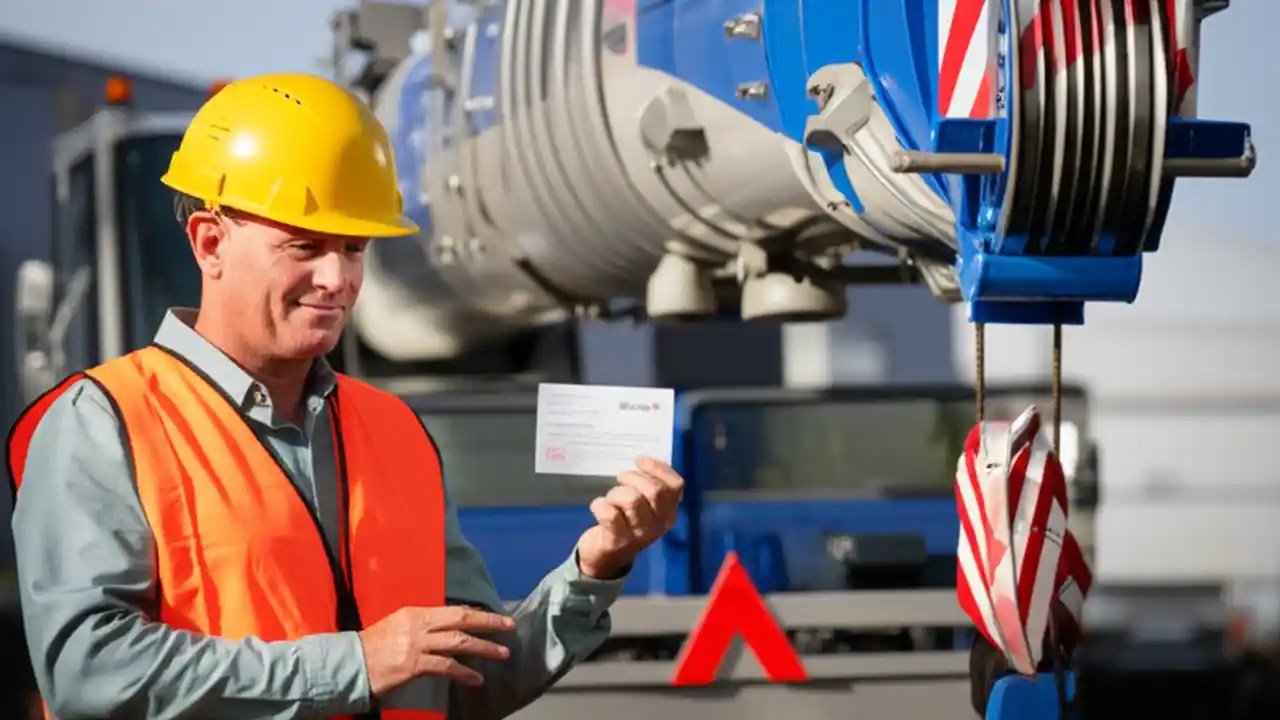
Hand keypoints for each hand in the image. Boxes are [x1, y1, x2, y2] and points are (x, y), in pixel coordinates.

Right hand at [358, 605, 515, 695]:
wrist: (350, 663)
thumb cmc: (373, 647)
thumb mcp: (399, 626)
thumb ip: (423, 626)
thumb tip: (448, 628)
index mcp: (415, 612)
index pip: (453, 610)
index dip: (476, 614)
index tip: (493, 618)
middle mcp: (418, 624)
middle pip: (461, 619)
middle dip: (489, 622)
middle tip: (509, 626)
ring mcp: (416, 644)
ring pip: (459, 642)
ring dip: (484, 648)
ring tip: (502, 653)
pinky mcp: (413, 665)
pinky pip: (446, 667)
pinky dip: (464, 673)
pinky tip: (476, 679)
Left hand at [576, 455, 684, 578]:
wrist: (606, 559)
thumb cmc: (626, 523)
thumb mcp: (645, 508)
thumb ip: (649, 487)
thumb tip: (643, 461)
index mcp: (669, 513)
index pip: (675, 486)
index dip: (658, 468)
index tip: (639, 461)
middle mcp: (658, 524)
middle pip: (655, 490)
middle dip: (634, 477)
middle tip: (621, 478)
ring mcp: (639, 534)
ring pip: (631, 500)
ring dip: (615, 493)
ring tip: (610, 498)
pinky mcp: (617, 541)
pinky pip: (610, 514)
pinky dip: (600, 505)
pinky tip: (598, 507)